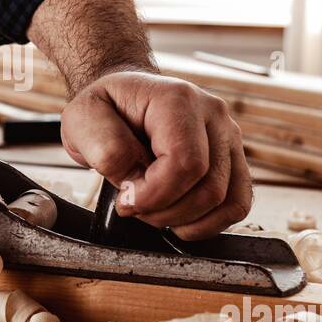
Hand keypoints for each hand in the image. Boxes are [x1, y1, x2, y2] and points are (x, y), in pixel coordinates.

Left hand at [59, 71, 251, 238]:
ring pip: (228, 201)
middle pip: (209, 187)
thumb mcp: (83, 119)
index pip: (185, 163)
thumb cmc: (106, 107)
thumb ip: (106, 150)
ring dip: (186, 220)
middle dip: (166, 211)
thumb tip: (135, 185)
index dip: (155, 195)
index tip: (125, 200)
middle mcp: (213, 115)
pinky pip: (237, 204)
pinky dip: (209, 223)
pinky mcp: (233, 159)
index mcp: (178, 99)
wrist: (124, 98)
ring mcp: (229, 136)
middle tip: (134, 206)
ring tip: (154, 210)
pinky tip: (179, 219)